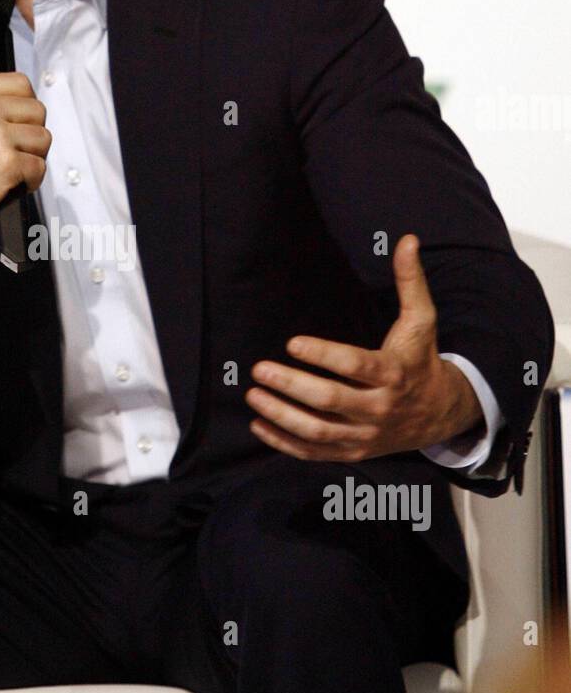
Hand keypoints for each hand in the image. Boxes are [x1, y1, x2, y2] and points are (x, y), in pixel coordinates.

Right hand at [0, 54, 51, 278]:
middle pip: (37, 111)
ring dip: (31, 157)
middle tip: (8, 150)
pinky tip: (9, 184)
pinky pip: (39, 167)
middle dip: (28, 132)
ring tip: (8, 167)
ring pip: (43, 139)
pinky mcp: (8, 164)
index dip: (21, 106)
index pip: (21, 84)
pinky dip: (29, 180)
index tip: (11, 125)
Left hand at [244, 234, 483, 461]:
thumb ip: (410, 282)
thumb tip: (407, 240)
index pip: (355, 366)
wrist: (440, 414)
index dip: (323, 355)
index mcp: (393, 374)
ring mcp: (365, 434)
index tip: (292, 343)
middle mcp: (379, 408)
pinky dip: (285, 443)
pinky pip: (315, 452)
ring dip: (281, 415)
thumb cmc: (421, 360)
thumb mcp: (421, 321)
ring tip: (253, 395)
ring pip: (318, 431)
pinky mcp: (354, 452)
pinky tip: (260, 425)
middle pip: (330, 401)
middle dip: (292, 385)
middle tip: (259, 369)